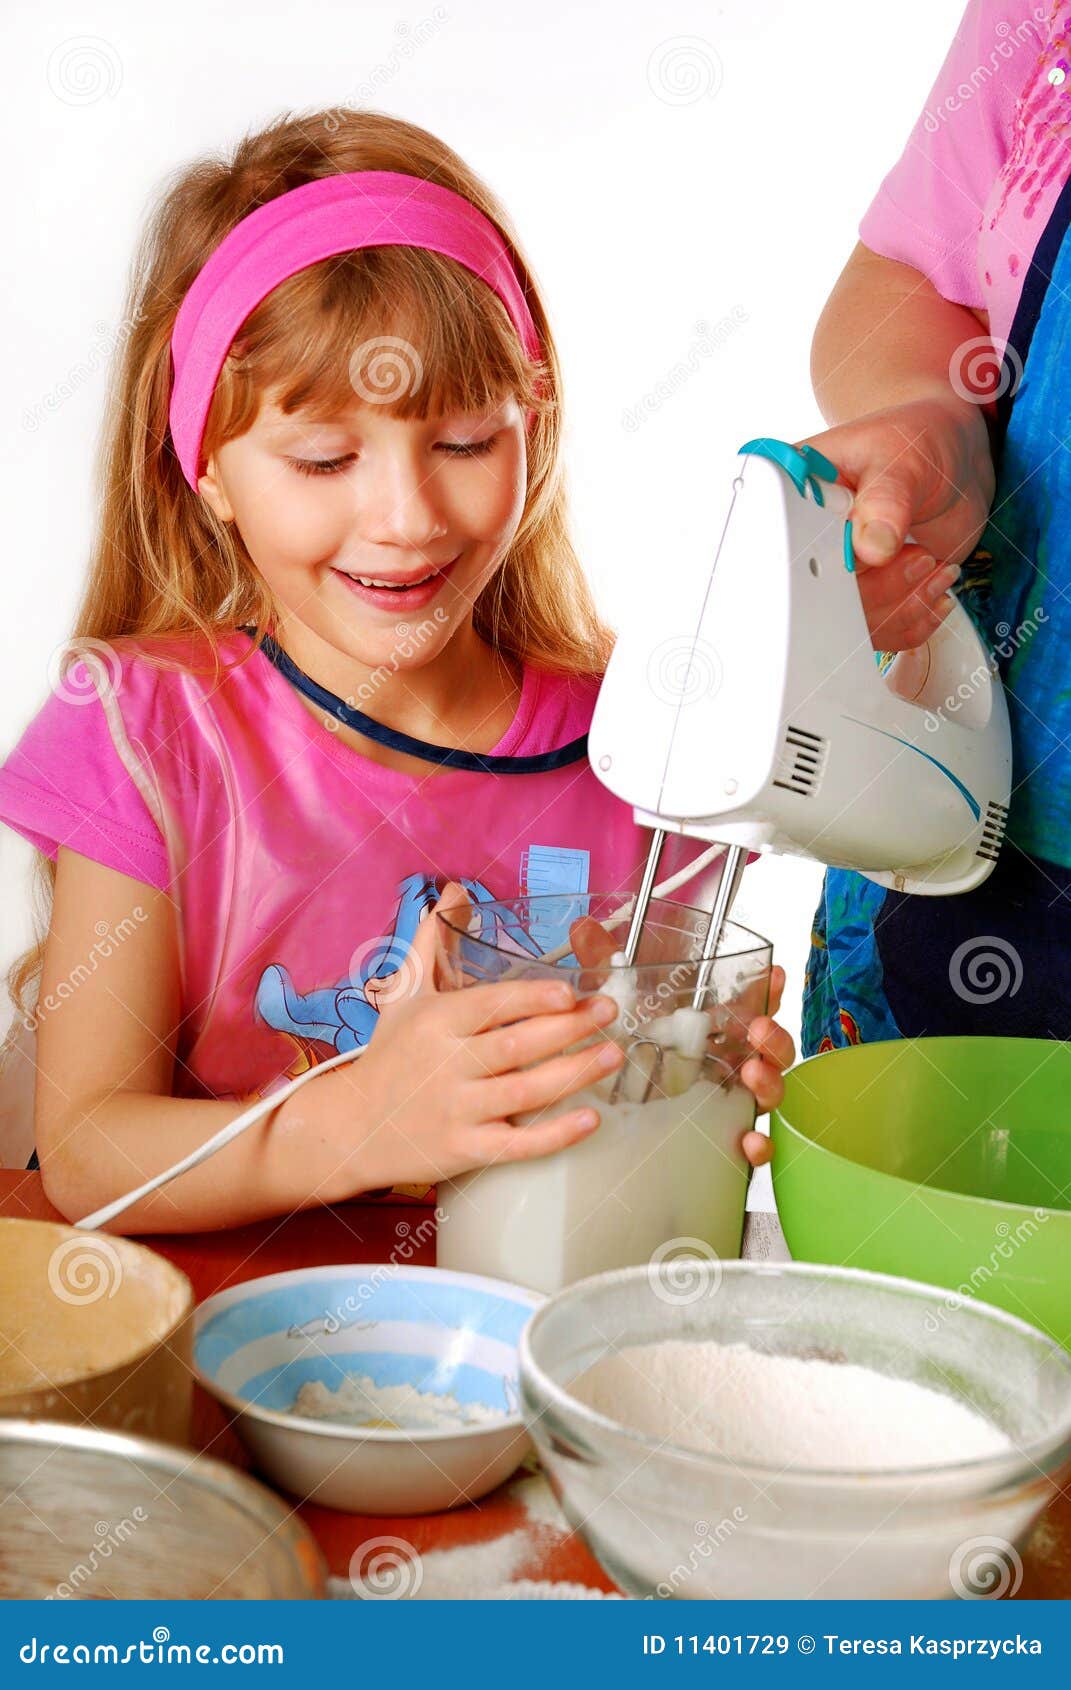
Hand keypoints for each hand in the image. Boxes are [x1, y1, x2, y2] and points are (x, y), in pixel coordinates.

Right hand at [318, 883, 627, 1194]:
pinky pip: (518, 1144)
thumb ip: (435, 942)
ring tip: (613, 1054)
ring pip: (526, 1093)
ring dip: (575, 1073)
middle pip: (516, 1046)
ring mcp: (457, 1110)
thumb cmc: (390, 1055)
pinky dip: (556, 1134)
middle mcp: (446, 1066)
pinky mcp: (465, 1150)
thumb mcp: (405, 995)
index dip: (531, 999)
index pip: (489, 1006)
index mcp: (435, 1023)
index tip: (569, 992)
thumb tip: (457, 890)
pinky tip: (590, 1119)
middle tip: (608, 1011)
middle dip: (568, 1028)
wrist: (353, 1128)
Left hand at [567, 915, 793, 1168]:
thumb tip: (581, 928)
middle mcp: (730, 1062)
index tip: (775, 974)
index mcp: (714, 1027)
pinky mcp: (725, 1140)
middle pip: (771, 1048)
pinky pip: (753, 1147)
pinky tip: (748, 1142)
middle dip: (774, 1036)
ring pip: (769, 1091)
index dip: (769, 989)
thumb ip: (602, 968)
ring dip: (770, 1081)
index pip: (752, 1004)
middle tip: (757, 1029)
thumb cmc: (631, 1052)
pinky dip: (758, 1145)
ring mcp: (732, 1102)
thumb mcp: (615, 1008)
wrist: (612, 1117)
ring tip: (751, 1074)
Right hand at [797, 393, 994, 651]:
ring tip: (932, 565)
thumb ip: (887, 500)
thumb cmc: (920, 441)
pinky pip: (877, 631)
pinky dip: (913, 619)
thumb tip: (870, 548)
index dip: (818, 565)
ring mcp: (834, 571)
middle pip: (815, 596)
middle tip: (918, 557)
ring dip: (901, 604)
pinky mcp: (863, 594)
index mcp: (793, 493)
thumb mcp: (903, 459)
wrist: (952, 460)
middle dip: (876, 588)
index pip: (781, 546)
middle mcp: (805, 539)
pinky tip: (934, 586)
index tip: (868, 558)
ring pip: (849, 621)